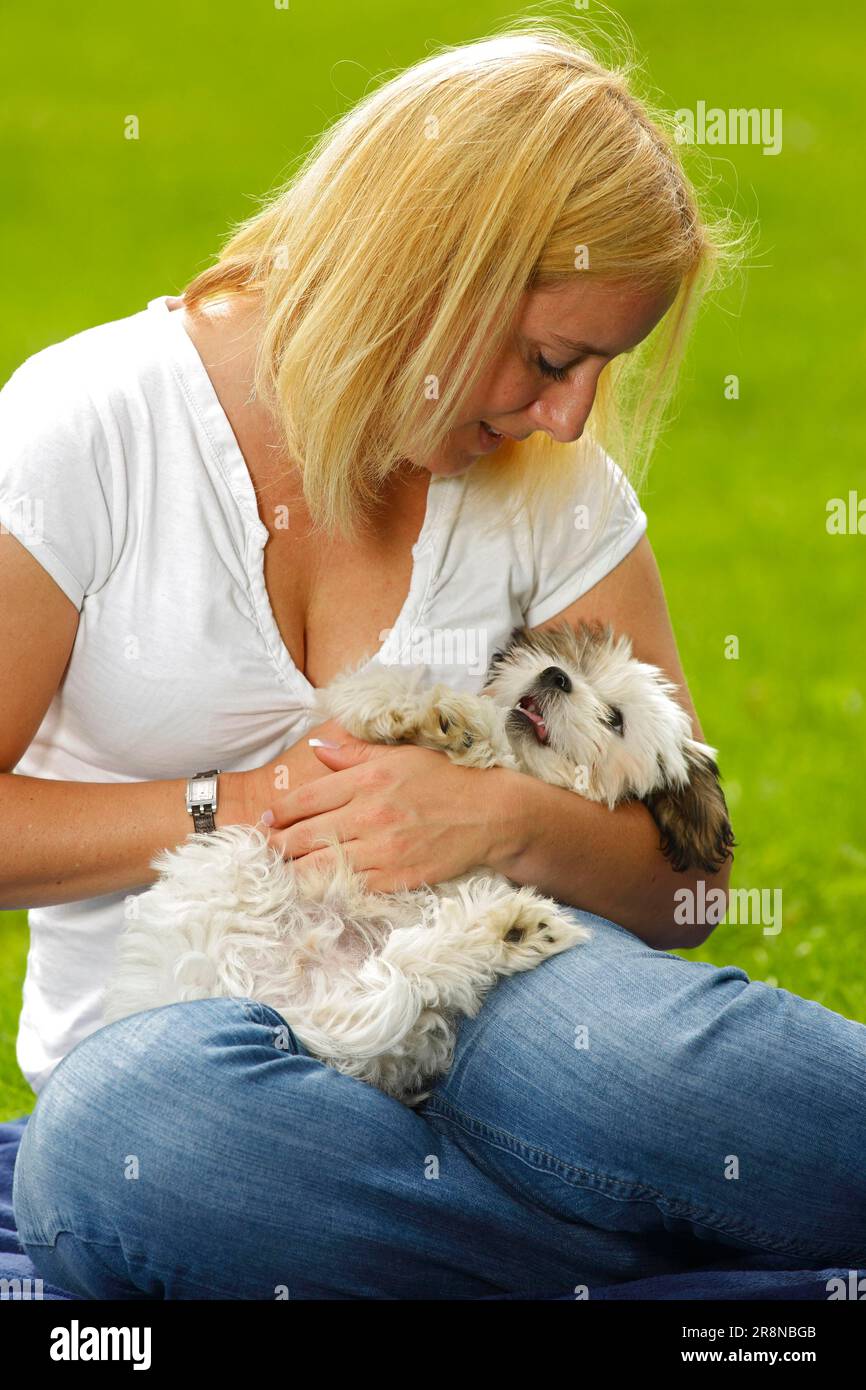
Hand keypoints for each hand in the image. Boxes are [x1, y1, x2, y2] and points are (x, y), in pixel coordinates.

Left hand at [259, 737, 510, 891]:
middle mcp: (370, 815)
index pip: (305, 800)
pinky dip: (326, 889)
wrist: (490, 814)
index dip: (277, 814)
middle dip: (276, 846)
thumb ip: (354, 754)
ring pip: (321, 866)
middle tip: (261, 851)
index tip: (264, 821)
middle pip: (304, 836)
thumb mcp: (400, 755)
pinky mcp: (396, 878)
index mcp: (367, 780)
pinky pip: (350, 887)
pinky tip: (313, 889)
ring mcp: (383, 850)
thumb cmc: (445, 780)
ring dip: (293, 871)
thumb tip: (317, 747)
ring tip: (277, 873)